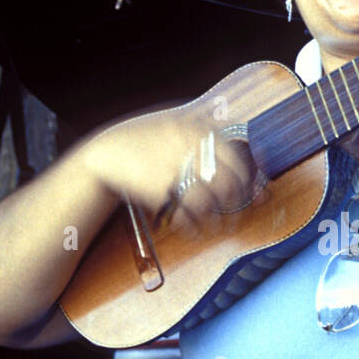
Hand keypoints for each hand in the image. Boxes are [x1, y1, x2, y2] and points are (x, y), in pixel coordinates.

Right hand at [81, 102, 256, 227]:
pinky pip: (187, 214)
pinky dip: (195, 228)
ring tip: (218, 228)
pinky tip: (196, 231)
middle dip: (238, 206)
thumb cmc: (146, 144)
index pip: (238, 157)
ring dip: (219, 221)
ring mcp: (174, 166)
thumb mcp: (177, 130)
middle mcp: (188, 145)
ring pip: (211, 201)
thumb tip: (248, 168)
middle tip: (237, 218)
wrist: (105, 154)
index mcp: (196, 128)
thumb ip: (211, 147)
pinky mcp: (159, 188)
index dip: (250, 180)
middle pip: (229, 182)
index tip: (253, 194)